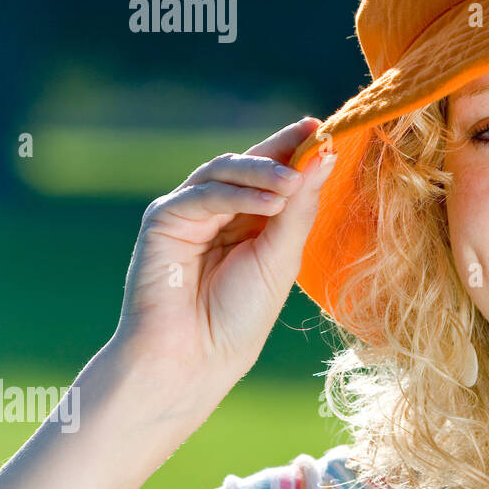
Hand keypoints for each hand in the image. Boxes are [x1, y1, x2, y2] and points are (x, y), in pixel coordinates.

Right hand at [108, 118, 336, 393]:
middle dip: (281, 148)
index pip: (273, 174)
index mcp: (249, 220)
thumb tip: (325, 153)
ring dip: (262, 171)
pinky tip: (272, 202)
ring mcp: (188, 213)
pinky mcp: (163, 220)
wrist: (195, 359)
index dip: (296, 149)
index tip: (325, 129)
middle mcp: (217, 211)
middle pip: (249, 164)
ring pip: (224, 170)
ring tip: (293, 181)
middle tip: (312, 133)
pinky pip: (204, 195)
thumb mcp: (282, 256)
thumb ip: (300, 206)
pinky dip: (237, 194)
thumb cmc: (240, 316)